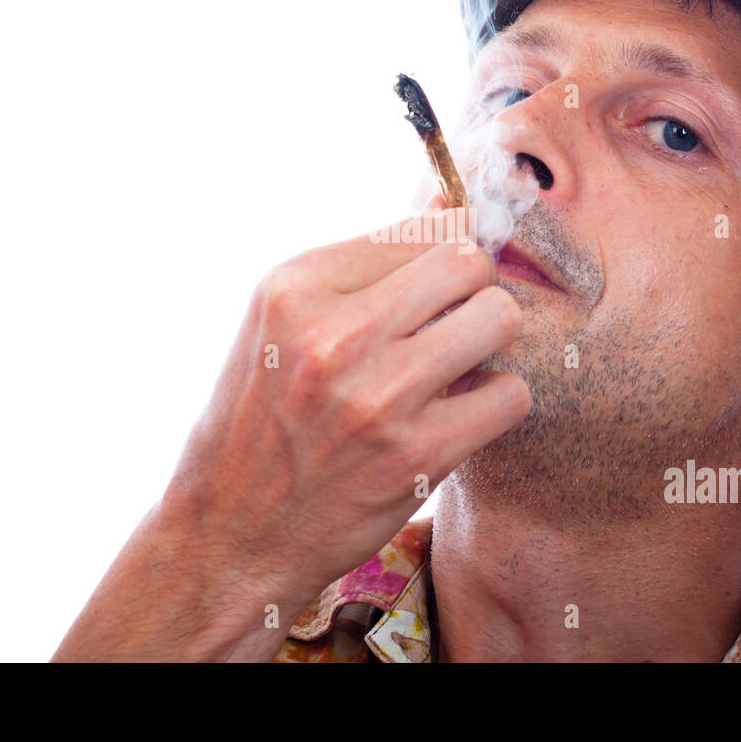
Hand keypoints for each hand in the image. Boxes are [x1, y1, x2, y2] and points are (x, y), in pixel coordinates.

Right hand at [52, 208, 529, 660]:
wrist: (231, 535)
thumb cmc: (261, 421)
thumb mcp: (280, 325)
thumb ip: (360, 268)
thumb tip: (453, 206)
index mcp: (294, 288)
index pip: (419, 225)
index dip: (446, 245)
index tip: (445, 276)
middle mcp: (334, 335)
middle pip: (468, 261)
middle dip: (473, 288)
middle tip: (453, 320)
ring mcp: (377, 397)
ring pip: (499, 318)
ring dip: (489, 342)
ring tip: (457, 365)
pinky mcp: (416, 456)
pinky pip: (509, 394)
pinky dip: (494, 403)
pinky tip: (457, 415)